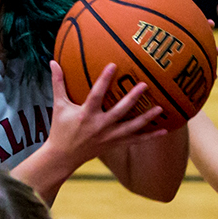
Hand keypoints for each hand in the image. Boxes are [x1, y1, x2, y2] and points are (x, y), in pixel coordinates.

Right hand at [44, 61, 167, 167]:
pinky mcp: (114, 144)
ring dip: (146, 118)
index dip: (104, 80)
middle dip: (132, 98)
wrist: (63, 156)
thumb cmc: (60, 129)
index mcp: (86, 114)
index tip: (113, 65)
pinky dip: (150, 136)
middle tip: (145, 85)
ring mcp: (109, 137)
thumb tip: (52, 61)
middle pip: (119, 111)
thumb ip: (57, 83)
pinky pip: (135, 140)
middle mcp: (99, 126)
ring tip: (160, 108)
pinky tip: (164, 131)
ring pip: (131, 127)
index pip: (96, 94)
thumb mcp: (58, 106)